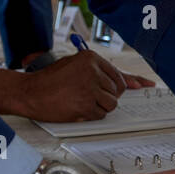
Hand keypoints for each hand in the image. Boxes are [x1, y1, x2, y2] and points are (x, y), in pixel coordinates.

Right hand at [17, 50, 154, 122]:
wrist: (29, 92)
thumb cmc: (50, 79)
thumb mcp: (74, 65)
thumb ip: (98, 71)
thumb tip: (129, 82)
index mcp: (91, 58)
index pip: (119, 74)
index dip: (131, 82)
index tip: (145, 85)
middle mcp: (92, 71)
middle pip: (116, 91)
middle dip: (106, 96)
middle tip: (90, 96)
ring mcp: (89, 88)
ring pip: (111, 104)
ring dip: (100, 106)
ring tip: (82, 101)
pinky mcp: (84, 104)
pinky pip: (100, 114)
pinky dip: (92, 114)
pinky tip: (78, 108)